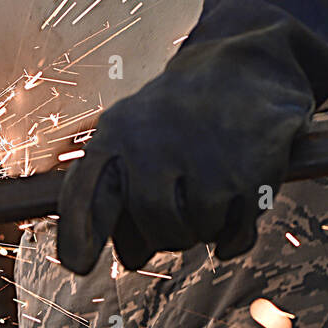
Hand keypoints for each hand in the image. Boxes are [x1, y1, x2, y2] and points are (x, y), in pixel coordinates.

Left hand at [57, 0, 327, 274]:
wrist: (250, 62)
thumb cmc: (186, 111)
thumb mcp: (137, 130)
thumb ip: (122, 189)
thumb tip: (130, 255)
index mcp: (118, 133)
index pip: (86, 193)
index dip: (77, 234)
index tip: (78, 265)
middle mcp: (154, 144)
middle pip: (152, 229)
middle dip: (170, 232)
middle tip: (186, 204)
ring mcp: (203, 157)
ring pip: (195, 234)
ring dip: (207, 225)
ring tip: (215, 182)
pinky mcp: (249, 170)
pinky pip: (235, 236)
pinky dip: (236, 233)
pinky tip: (239, 201)